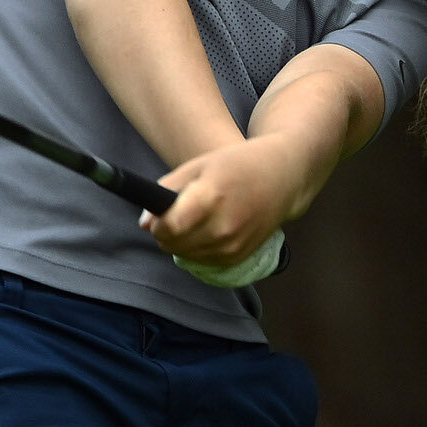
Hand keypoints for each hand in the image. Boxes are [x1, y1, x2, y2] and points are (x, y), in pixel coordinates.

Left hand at [139, 134, 301, 266]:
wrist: (282, 179)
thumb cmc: (236, 165)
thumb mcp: (198, 165)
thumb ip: (167, 190)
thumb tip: (144, 223)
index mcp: (211, 196)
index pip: (171, 226)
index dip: (157, 223)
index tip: (157, 216)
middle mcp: (224, 226)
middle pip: (174, 244)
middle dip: (165, 233)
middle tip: (173, 216)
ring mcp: (233, 244)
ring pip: (185, 255)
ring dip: (180, 242)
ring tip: (192, 220)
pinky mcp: (238, 257)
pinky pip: (202, 261)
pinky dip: (196, 249)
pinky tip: (207, 229)